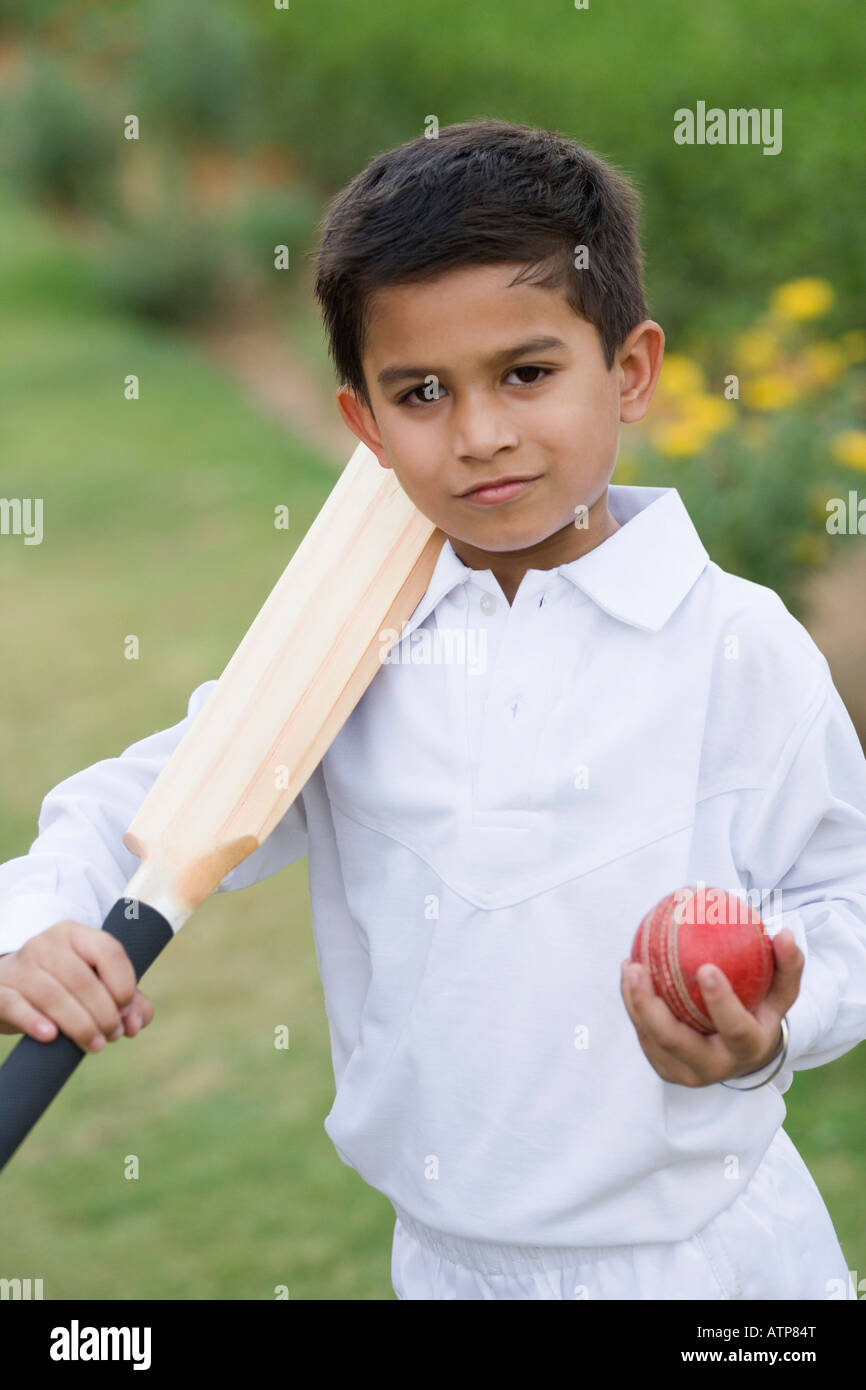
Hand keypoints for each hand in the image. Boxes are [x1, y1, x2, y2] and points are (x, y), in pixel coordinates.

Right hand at [0, 920, 153, 1050]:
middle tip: (113, 1036)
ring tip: (94, 1045)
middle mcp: (46, 944)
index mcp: (75, 934)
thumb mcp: (97, 986)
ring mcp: (19, 966)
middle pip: (81, 979)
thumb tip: (136, 1024)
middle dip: (104, 1013)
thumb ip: (128, 1002)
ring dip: (79, 1025)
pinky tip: (51, 1036)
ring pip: (52, 995)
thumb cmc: (63, 987)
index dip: (124, 984)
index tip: (126, 1010)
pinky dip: (33, 1021)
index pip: (108, 951)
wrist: (10, 990)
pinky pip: (14, 1004)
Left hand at [620, 928, 802, 1085]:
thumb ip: (787, 966)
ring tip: (629, 964)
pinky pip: (644, 1033)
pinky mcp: (665, 1068)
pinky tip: (629, 970)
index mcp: (748, 1049)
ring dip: (635, 1001)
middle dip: (651, 1007)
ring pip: (651, 1037)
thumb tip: (785, 933)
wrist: (742, 1054)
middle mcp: (715, 1067)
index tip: (706, 967)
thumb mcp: (781, 994)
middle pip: (676, 1041)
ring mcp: (685, 1072)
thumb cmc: (761, 1012)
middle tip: (640, 967)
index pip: (735, 1029)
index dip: (721, 1002)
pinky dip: (634, 1003)